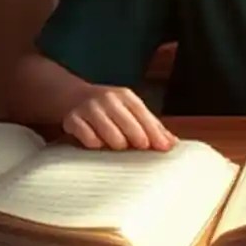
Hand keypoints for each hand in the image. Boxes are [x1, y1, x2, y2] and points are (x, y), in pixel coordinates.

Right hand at [62, 84, 177, 150]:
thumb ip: (152, 126)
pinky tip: (98, 145)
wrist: (73, 97)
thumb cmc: (110, 110)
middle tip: (141, 149)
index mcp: (125, 96)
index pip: (143, 114)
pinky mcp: (72, 119)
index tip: (163, 147)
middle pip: (128, 124)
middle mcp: (108, 99)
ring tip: (118, 147)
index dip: (154, 132)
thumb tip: (172, 143)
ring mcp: (89, 108)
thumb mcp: (131, 111)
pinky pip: (88, 138)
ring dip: (117, 144)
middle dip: (137, 139)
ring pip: (109, 134)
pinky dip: (96, 145)